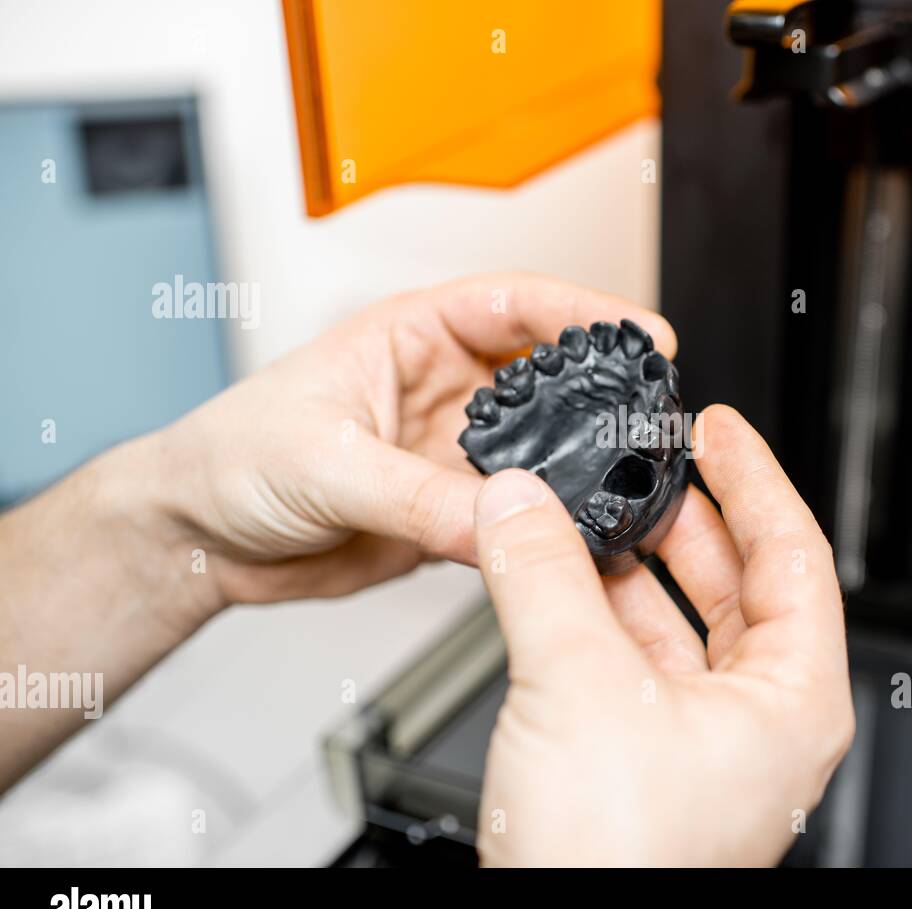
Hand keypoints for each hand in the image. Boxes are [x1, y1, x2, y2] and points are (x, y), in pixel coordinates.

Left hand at [153, 274, 674, 604]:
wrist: (198, 540)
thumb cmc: (229, 458)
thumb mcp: (324, 462)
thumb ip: (415, 496)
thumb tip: (496, 521)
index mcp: (412, 337)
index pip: (514, 305)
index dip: (583, 312)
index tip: (641, 334)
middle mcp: (444, 390)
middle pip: (549, 379)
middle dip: (603, 391)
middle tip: (653, 412)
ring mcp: (452, 454)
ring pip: (540, 454)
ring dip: (580, 468)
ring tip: (628, 482)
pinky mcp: (450, 514)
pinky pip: (513, 519)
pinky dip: (544, 530)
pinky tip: (571, 539)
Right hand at [472, 405, 853, 865]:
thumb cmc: (619, 865)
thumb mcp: (578, 686)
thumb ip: (543, 578)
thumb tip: (519, 506)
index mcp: (792, 699)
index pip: (795, 554)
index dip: (757, 480)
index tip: (722, 430)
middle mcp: (757, 721)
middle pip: (738, 586)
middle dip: (688, 520)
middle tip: (652, 463)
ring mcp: (700, 745)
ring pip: (676, 626)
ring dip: (631, 568)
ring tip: (589, 514)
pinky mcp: (642, 764)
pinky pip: (629, 664)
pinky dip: (594, 617)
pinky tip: (557, 584)